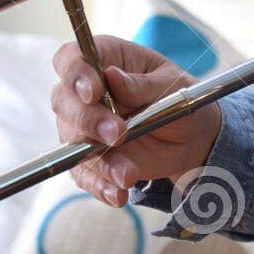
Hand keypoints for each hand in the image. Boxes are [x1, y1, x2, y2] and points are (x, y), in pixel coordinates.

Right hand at [50, 35, 221, 206]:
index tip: (92, 92)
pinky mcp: (90, 158)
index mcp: (104, 60)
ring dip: (98, 159)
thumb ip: (143, 84)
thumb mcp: (172, 85)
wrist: (190, 136)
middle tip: (118, 133)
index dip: (75, 73)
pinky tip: (118, 194)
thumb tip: (113, 76)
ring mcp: (83, 127)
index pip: (71, 59)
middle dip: (87, 120)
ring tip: (127, 174)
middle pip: (64, 101)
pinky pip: (84, 174)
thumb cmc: (177, 97)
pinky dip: (100, 186)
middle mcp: (84, 93)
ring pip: (71, 142)